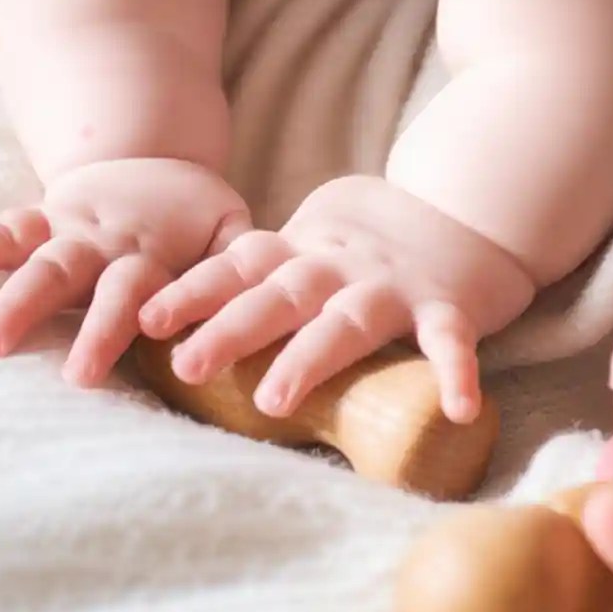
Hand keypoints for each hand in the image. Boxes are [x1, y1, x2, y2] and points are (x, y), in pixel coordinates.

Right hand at [0, 158, 249, 384]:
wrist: (150, 148)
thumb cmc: (197, 213)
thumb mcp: (235, 227)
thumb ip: (246, 264)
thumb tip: (268, 308)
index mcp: (160, 250)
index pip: (150, 288)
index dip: (145, 315)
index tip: (142, 344)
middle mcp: (110, 242)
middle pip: (93, 283)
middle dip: (82, 329)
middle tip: (74, 381)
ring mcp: (68, 229)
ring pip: (36, 260)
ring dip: (10, 300)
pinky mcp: (39, 219)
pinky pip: (0, 231)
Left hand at [137, 175, 536, 421]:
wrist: (466, 202)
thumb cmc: (376, 238)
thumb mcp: (314, 244)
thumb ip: (269, 274)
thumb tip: (191, 318)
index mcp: (304, 253)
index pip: (239, 267)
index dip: (193, 291)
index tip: (147, 320)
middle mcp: (341, 267)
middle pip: (279, 296)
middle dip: (232, 329)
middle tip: (186, 365)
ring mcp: (394, 286)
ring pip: (348, 321)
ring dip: (309, 358)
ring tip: (273, 403)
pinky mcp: (450, 305)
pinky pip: (452, 340)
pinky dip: (456, 372)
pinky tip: (457, 409)